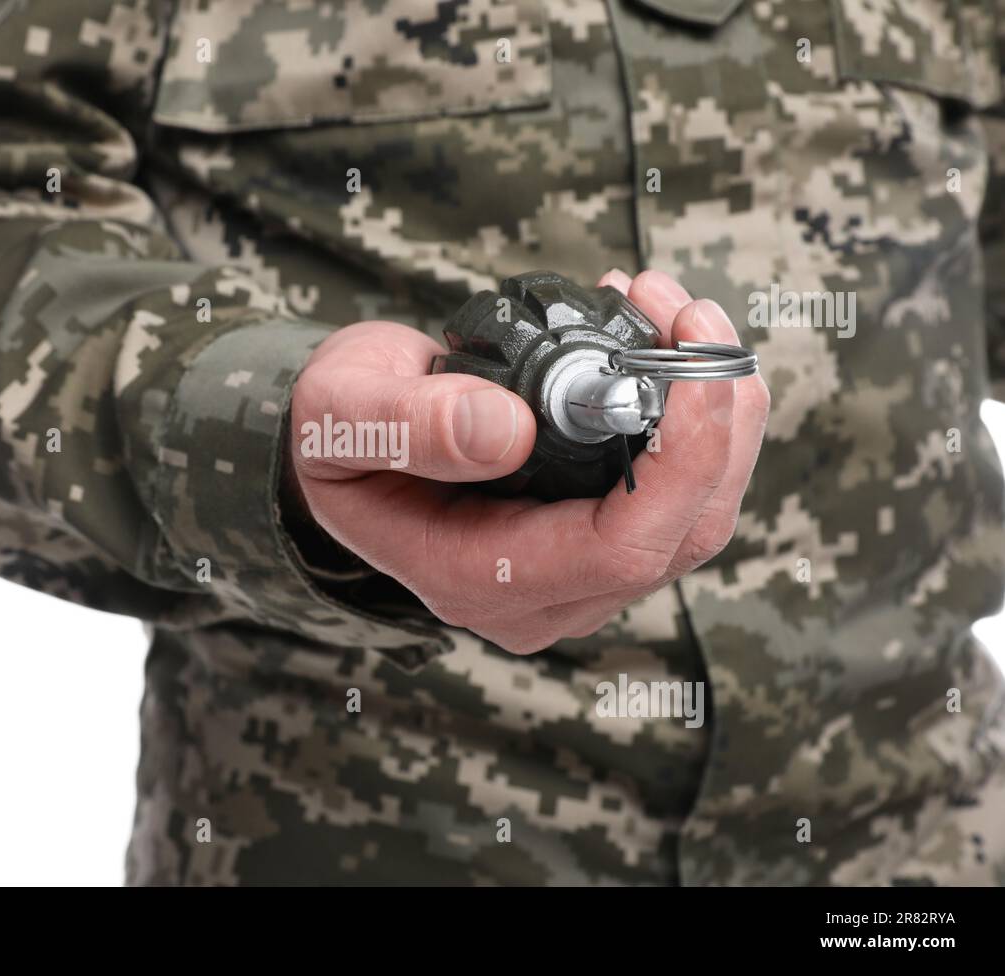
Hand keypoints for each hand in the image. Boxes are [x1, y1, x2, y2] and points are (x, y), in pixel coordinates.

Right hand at [288, 270, 770, 653]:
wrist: (348, 442)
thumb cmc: (338, 433)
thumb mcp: (340, 417)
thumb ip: (408, 426)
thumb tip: (509, 431)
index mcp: (477, 580)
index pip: (618, 549)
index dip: (679, 462)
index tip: (688, 360)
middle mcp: (543, 595)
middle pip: (684, 534)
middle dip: (716, 420)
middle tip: (686, 309)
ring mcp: (579, 571)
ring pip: (699, 512)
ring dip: (715, 407)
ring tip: (667, 305)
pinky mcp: (600, 532)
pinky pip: (681, 488)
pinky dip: (692, 409)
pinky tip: (654, 333)